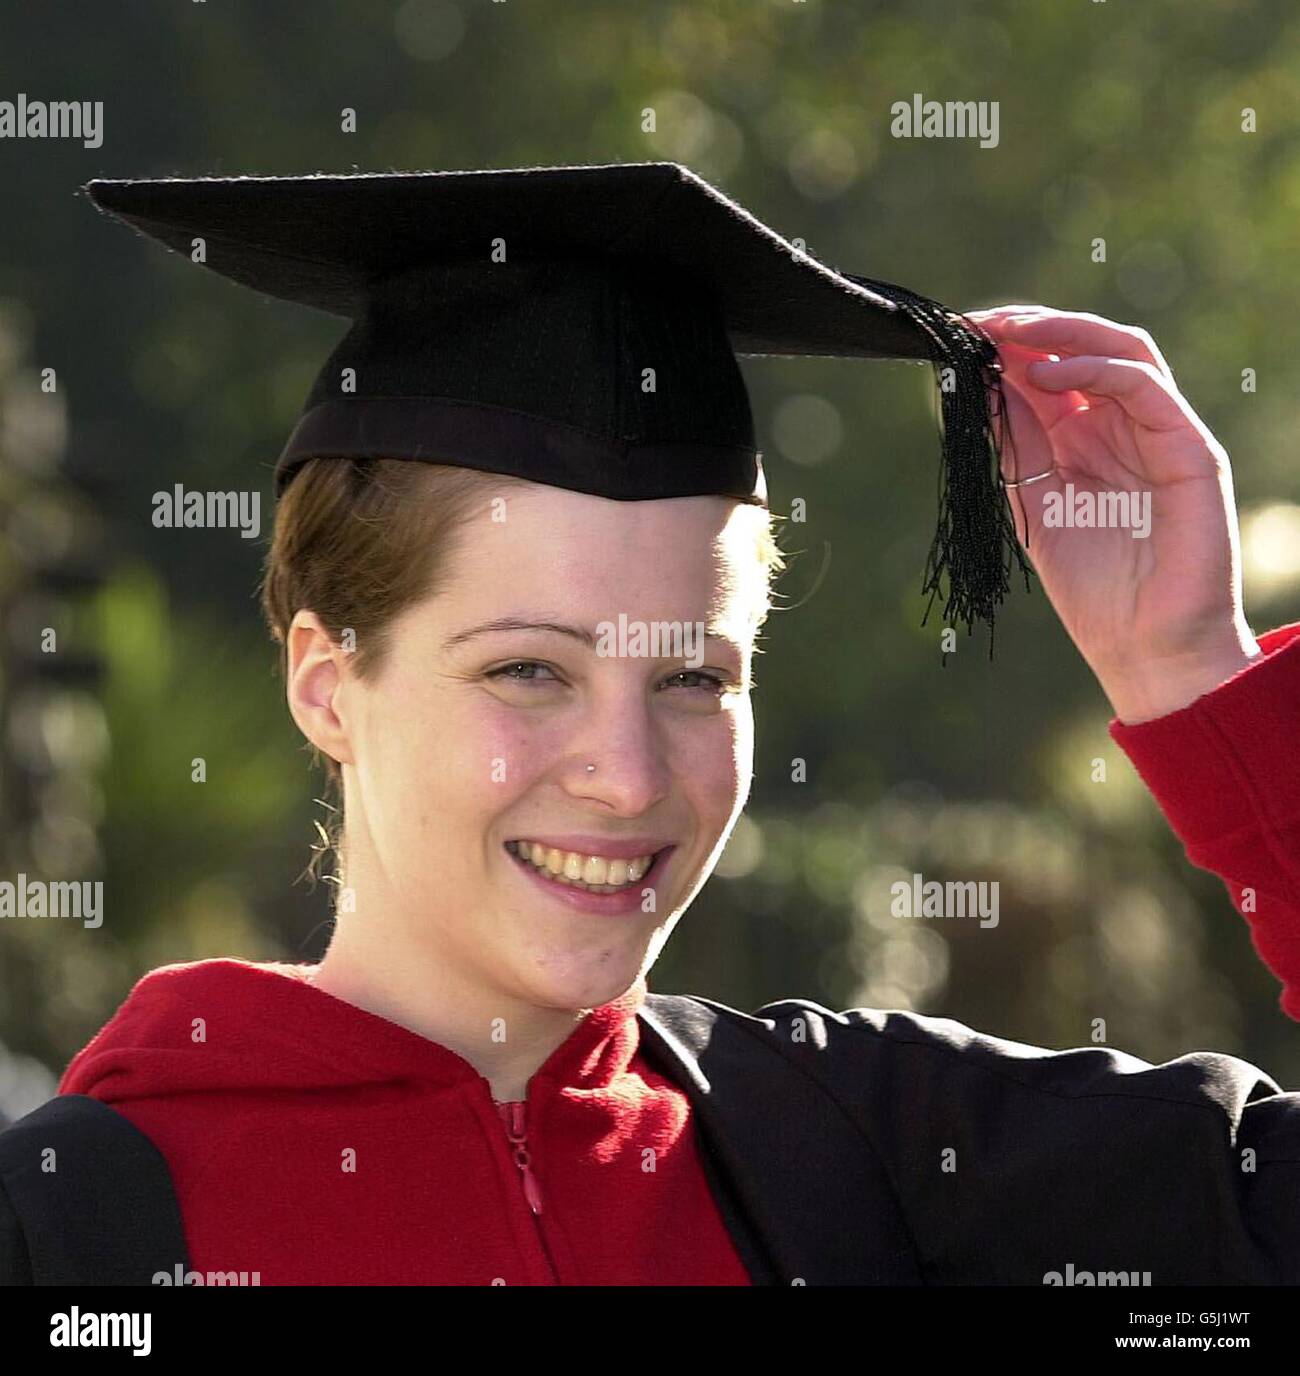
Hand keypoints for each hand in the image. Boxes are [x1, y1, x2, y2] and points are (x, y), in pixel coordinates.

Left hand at [964, 304, 1261, 721]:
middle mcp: (1124, 429)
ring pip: (1120, 350)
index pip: (1049, 373)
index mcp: (1085, 443)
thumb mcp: (1035, 506)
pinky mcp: (1190, 448)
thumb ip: (1016, 448)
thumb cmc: (1094, 593)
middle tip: (978, 324)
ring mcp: (1160, 434)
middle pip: (1084, 350)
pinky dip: (1093, 370)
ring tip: (1007, 334)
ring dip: (1060, 333)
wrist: (1145, 648)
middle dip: (1029, 329)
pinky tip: (1044, 376)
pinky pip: (1144, 387)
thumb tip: (983, 386)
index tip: (958, 337)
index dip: (1006, 351)